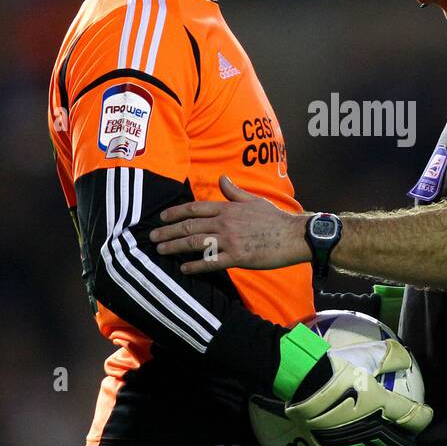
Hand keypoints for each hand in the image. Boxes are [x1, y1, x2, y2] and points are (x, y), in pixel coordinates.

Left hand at [150, 175, 311, 273]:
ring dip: (175, 246)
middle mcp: (225, 223)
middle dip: (169, 231)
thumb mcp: (254, 200)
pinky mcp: (238, 257)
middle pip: (190, 226)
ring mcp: (230, 240)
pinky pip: (211, 262)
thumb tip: (222, 178)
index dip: (176, 212)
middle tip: (153, 236)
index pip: (196, 208)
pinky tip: (183, 267)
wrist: (293, 236)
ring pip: (195, 243)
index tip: (163, 217)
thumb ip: (234, 192)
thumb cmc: (275, 218)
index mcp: (228, 208)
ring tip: (161, 250)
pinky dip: (195, 265)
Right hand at [286, 338, 432, 445]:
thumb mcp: (365, 355)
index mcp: (381, 408)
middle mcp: (369, 431)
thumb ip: (389, 357)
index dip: (423, 417)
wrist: (303, 380)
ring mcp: (349, 445)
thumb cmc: (335, 366)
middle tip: (408, 444)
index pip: (412, 418)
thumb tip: (405, 357)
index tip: (425, 414)